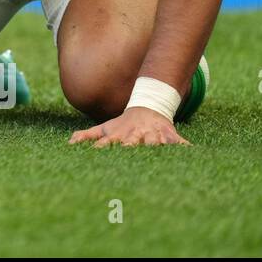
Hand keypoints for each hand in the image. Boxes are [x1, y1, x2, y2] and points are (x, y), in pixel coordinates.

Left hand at [70, 106, 189, 146]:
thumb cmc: (124, 124)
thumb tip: (69, 144)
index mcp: (120, 135)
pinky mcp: (171, 136)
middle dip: (131, 148)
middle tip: (127, 154)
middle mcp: (137, 135)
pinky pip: (180, 143)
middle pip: (133, 143)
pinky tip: (191, 154)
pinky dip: (185, 148)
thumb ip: (88, 136)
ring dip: (156, 148)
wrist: (149, 107)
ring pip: (156, 143)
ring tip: (157, 154)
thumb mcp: (105, 128)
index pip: (109, 142)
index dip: (104, 148)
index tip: (98, 154)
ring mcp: (154, 135)